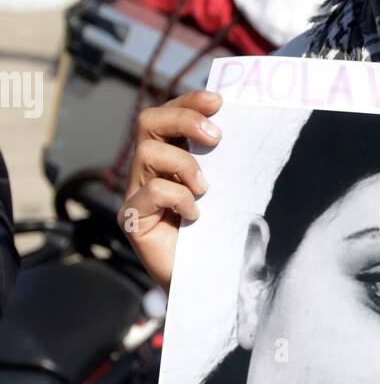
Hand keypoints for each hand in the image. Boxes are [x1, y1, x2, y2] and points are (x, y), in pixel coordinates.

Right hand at [117, 89, 222, 292]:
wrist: (207, 283)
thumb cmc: (220, 235)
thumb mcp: (228, 191)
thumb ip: (226, 162)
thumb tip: (244, 127)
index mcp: (171, 156)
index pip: (169, 114)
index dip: (190, 101)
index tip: (218, 101)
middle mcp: (148, 170)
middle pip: (149, 121)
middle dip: (183, 118)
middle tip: (215, 137)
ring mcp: (137, 193)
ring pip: (148, 152)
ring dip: (184, 165)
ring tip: (205, 189)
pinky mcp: (132, 219)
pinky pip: (150, 191)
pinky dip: (177, 198)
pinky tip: (194, 216)